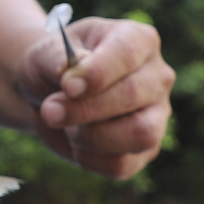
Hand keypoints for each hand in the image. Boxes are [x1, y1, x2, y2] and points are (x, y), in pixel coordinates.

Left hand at [29, 17, 172, 178]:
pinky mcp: (145, 149)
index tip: (67, 86)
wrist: (50, 93)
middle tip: (50, 111)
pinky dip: (89, 159)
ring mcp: (157, 114)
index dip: (97, 73)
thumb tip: (70, 71)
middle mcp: (156, 76)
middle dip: (84, 109)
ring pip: (140, 134)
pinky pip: (123, 164)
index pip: (128, 53)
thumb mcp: (46, 53)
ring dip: (92, 137)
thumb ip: (56, 58)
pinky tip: (74, 142)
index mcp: (138, 39)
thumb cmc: (54, 66)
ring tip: (66, 126)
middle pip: (132, 95)